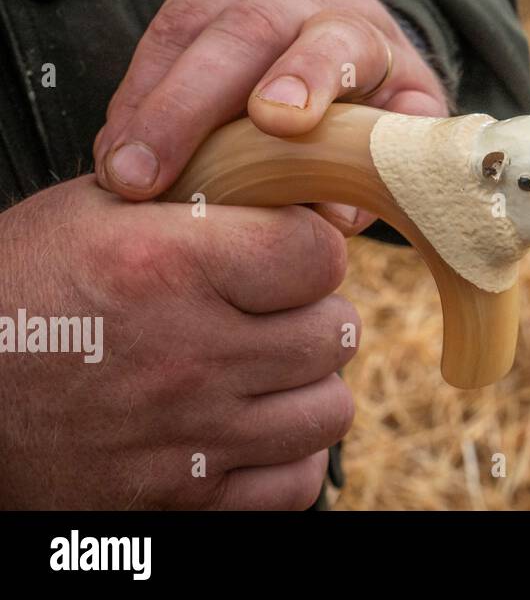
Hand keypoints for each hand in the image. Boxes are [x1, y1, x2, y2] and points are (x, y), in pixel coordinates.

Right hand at [0, 177, 357, 508]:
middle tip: (276, 311)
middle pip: (336, 332)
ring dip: (306, 385)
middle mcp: (187, 356)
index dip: (309, 248)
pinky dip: (284, 456)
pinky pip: (294, 483)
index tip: (286, 253)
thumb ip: (202, 195)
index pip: (318, 255)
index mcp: (167, 268)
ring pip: (328, 409)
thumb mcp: (96, 211)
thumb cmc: (19, 290)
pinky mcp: (181, 502)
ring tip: (266, 368)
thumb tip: (293, 188)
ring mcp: (189, 438)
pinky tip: (249, 425)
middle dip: (314, 313)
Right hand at [93, 0, 447, 233]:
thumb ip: (370, 176)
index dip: (307, 76)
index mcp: (373, 37)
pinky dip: (138, 88)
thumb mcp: (392, 145)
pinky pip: (164, 26)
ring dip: (149, 100)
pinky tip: (118, 138)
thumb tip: (333, 217)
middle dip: (189, 104)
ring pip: (194, 23)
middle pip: (251, 31)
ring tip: (118, 166)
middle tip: (143, 176)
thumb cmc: (374, 117)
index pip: (342, 42)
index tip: (276, 121)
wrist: (362, 49)